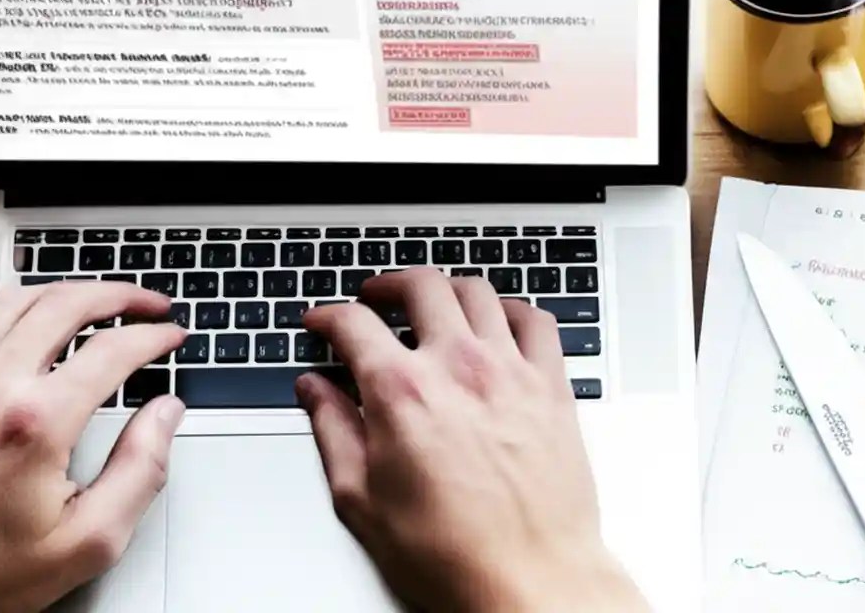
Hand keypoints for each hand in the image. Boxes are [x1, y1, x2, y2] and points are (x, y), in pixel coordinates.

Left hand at [0, 282, 186, 612]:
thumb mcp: (88, 541)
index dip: (154, 336)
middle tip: (149, 304)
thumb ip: (141, 470)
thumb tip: (165, 416)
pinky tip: (44, 320)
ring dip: (71, 291)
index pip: (112, 350)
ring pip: (21, 301)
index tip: (172, 337)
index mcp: (37, 424)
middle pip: (66, 304)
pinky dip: (26, 306)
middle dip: (120, 295)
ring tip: (103, 299)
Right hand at [298, 268, 647, 611]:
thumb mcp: (362, 500)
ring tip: (432, 303)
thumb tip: (314, 391)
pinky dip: (511, 309)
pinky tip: (498, 321)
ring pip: (477, 293)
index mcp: (402, 393)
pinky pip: (536, 320)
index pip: (354, 324)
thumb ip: (333, 432)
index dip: (328, 316)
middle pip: (420, 287)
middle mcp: (458, 368)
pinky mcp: (551, 386)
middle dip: (387, 285)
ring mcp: (510, 371)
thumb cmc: (451, 553)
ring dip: (446, 290)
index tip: (323, 322)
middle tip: (374, 298)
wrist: (529, 579)